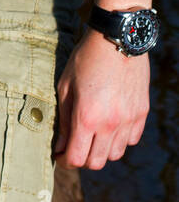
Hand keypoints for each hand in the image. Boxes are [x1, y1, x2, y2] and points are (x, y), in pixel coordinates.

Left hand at [54, 27, 149, 169]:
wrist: (117, 39)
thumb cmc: (85, 59)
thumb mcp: (65, 86)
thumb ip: (64, 120)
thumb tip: (60, 145)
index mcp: (87, 118)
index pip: (77, 158)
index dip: (65, 161)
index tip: (60, 155)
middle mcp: (110, 124)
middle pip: (97, 162)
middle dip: (82, 159)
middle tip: (75, 147)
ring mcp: (128, 120)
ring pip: (115, 154)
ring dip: (102, 150)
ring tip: (93, 135)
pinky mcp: (141, 113)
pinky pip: (131, 139)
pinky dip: (120, 139)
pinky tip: (111, 125)